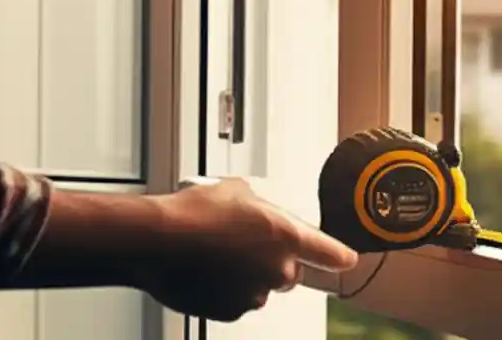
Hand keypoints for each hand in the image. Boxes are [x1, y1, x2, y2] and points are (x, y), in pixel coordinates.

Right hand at [136, 179, 358, 322]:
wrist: (155, 241)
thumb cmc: (191, 213)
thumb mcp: (235, 190)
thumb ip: (258, 204)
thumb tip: (255, 208)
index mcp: (286, 236)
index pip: (330, 252)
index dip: (339, 256)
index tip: (346, 259)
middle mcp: (276, 269)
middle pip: (291, 272)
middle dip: (275, 260)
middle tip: (246, 243)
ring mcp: (254, 294)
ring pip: (261, 287)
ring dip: (247, 274)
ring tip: (217, 254)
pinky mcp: (230, 311)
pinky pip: (236, 300)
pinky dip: (226, 288)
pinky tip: (207, 268)